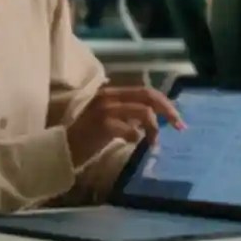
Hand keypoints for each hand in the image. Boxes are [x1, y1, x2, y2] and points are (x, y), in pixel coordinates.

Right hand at [65, 86, 184, 166]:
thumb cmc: (87, 138)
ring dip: (154, 128)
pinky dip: (137, 138)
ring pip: (143, 112)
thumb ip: (128, 116)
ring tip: (153, 142)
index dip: (165, 103)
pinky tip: (133, 144)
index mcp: (112, 93)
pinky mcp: (102, 125)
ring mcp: (105, 109)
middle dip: (167, 110)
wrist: (62, 150)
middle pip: (148, 96)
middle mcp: (109, 96)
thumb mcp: (110, 121)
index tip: (177, 119)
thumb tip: (153, 119)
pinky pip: (130, 130)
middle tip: (179, 126)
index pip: (145, 91)